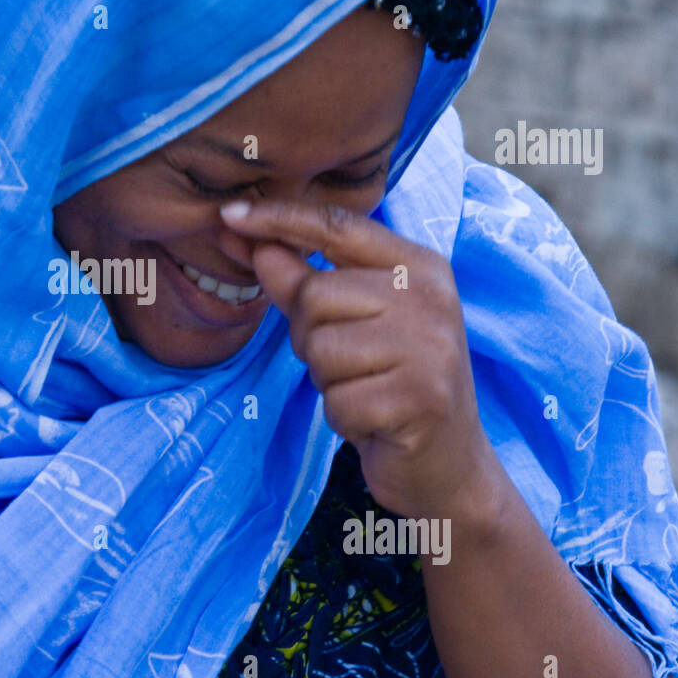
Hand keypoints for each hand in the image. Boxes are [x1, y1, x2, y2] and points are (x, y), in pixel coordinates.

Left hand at [218, 199, 502, 524]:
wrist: (449, 465)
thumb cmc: (391, 385)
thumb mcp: (349, 325)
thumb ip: (301, 281)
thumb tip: (251, 242)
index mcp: (417, 266)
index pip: (337, 227)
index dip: (278, 218)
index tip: (228, 212)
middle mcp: (431, 297)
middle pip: (315, 295)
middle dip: (310, 336)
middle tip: (349, 365)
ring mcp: (431, 347)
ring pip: (321, 348)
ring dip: (328, 381)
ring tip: (366, 390)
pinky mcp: (422, 399)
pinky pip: (337, 400)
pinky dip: (343, 417)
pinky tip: (374, 421)